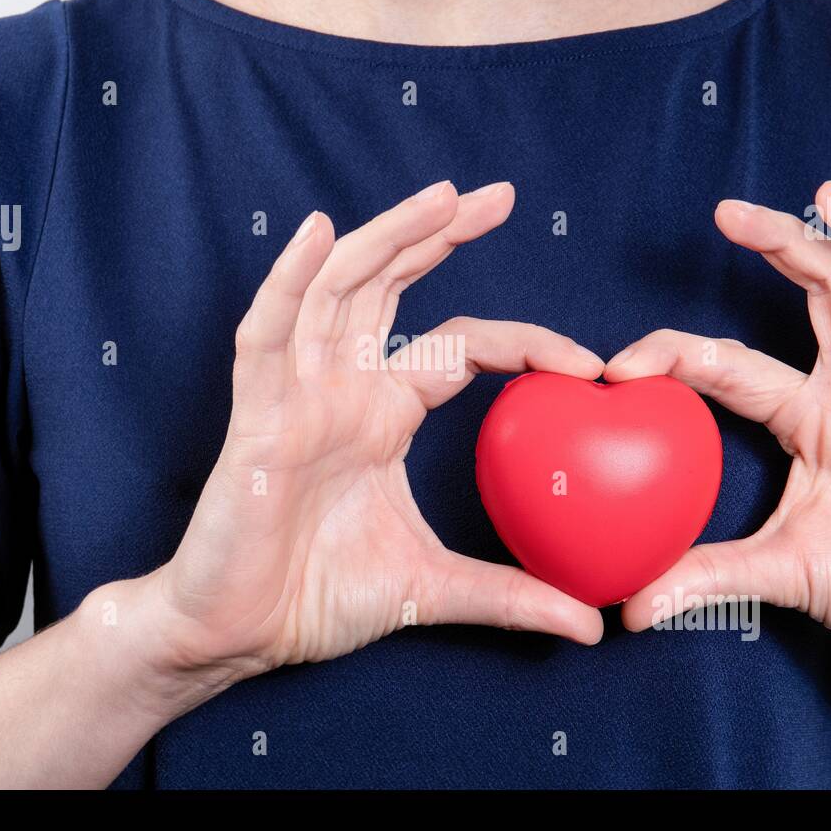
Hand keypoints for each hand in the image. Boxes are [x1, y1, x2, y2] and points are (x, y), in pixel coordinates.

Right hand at [141, 180, 603, 690]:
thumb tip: (591, 625)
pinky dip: (287, 282)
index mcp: (383, 414)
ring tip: (443, 197)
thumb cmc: (318, 597)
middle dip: (439, 235)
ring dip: (387, 237)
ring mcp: (297, 393)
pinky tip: (317, 234)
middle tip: (499, 195)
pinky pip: (266, 334)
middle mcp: (342, 388)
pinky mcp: (255, 414)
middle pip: (390, 285)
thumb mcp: (433, 588)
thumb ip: (509, 595)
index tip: (588, 364)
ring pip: (339, 290)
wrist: (239, 635)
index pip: (459, 348)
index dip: (521, 343)